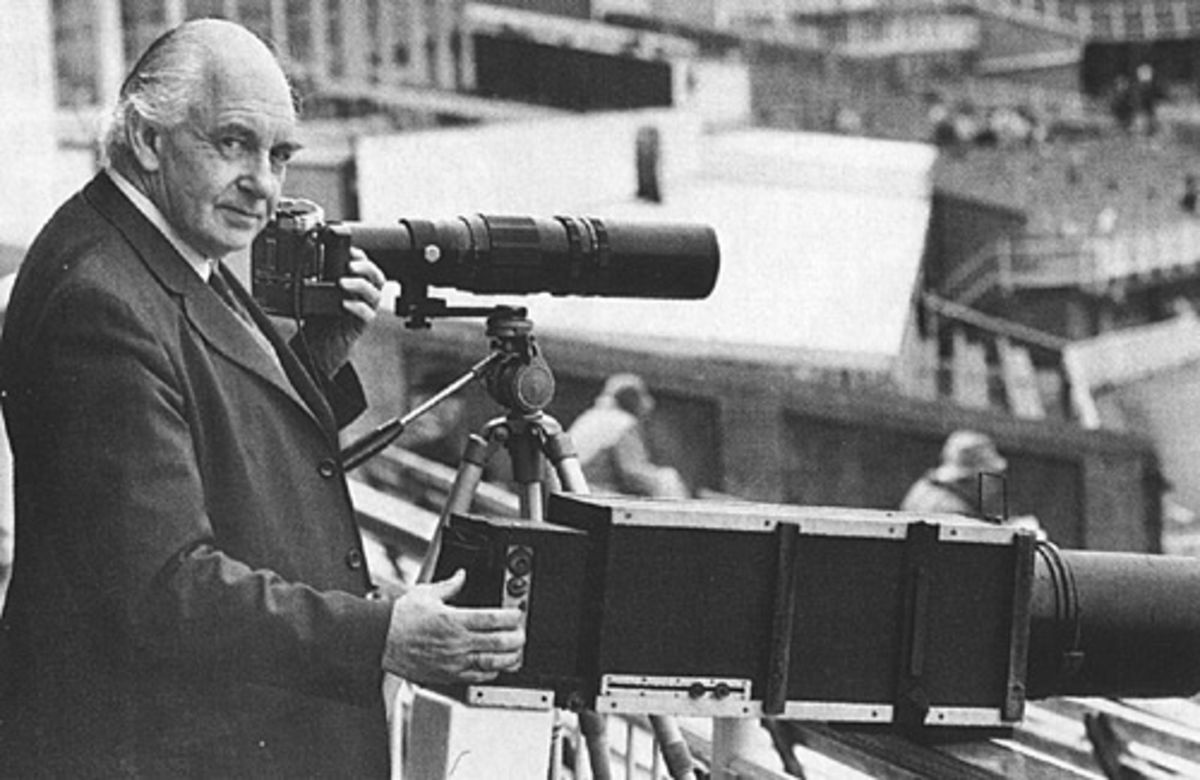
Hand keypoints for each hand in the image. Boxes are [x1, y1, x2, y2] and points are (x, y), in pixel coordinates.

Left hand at [301, 248, 385, 375]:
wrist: (320, 342)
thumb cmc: (322, 315)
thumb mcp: (320, 292)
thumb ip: (321, 277)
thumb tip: (307, 256)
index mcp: (358, 284)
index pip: (367, 266)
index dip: (362, 257)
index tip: (351, 251)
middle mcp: (365, 295)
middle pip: (377, 277)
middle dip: (366, 268)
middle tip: (350, 265)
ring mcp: (366, 309)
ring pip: (375, 294)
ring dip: (360, 285)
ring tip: (343, 282)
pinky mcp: (362, 325)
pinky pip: (367, 315)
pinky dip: (358, 308)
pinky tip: (345, 304)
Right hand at [382, 570, 525, 684]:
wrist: (380, 640)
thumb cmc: (400, 619)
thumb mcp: (426, 593)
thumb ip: (450, 585)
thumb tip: (461, 575)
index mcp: (453, 620)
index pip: (491, 619)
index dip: (510, 617)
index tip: (517, 614)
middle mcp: (456, 643)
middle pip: (497, 643)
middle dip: (516, 639)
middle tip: (522, 634)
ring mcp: (453, 662)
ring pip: (490, 663)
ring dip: (508, 659)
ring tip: (516, 653)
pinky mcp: (447, 675)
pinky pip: (475, 678)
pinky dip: (490, 673)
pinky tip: (496, 668)